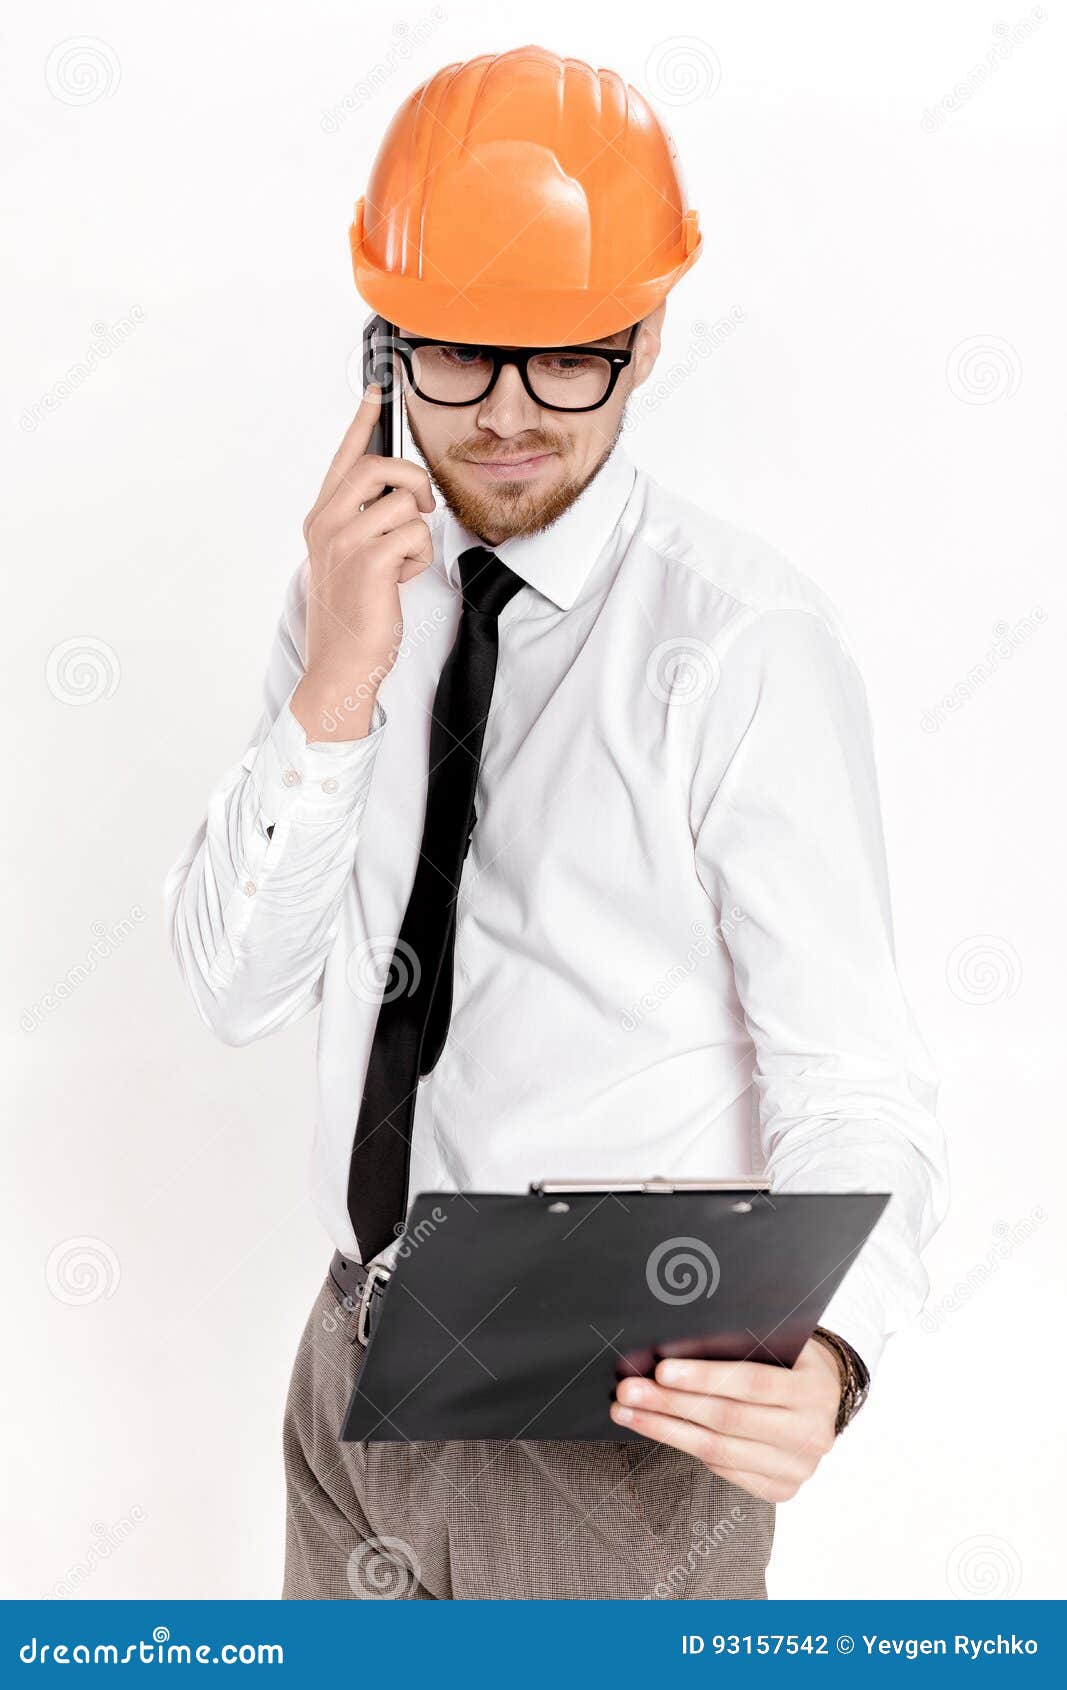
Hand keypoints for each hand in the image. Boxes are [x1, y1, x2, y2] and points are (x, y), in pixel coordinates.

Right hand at [292, 385, 435, 740]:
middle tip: (420, 506)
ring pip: (403, 503)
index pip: (344, 456)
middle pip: (377, 464)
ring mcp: (344, 541)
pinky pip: (414, 534)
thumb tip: (400, 493)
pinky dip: (417, 558)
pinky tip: (399, 580)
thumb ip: (365, 522)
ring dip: (417, 532)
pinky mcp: (369, 561)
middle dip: (411, 479)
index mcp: (321, 518)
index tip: (378, 389)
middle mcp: (327, 523)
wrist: (340, 665)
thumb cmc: (352, 615)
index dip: (363, 420)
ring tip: (401, 562)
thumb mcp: (350, 559)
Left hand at [609, 1336, 841, 1501]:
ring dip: (665, 1430)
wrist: (824, 1399)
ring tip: (628, 1412)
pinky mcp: (782, 1490)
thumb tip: (676, 1343)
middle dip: (671, 1404)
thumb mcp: (779, 1342)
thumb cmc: (790, 1361)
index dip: (704, 1378)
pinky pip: (723, 1470)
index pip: (751, 1383)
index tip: (661, 1370)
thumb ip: (741, 1345)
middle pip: (727, 1420)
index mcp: (815, 1389)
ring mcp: (798, 1468)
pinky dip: (686, 1448)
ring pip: (717, 1451)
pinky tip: (658, 1430)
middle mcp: (811, 1434)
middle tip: (628, 1391)